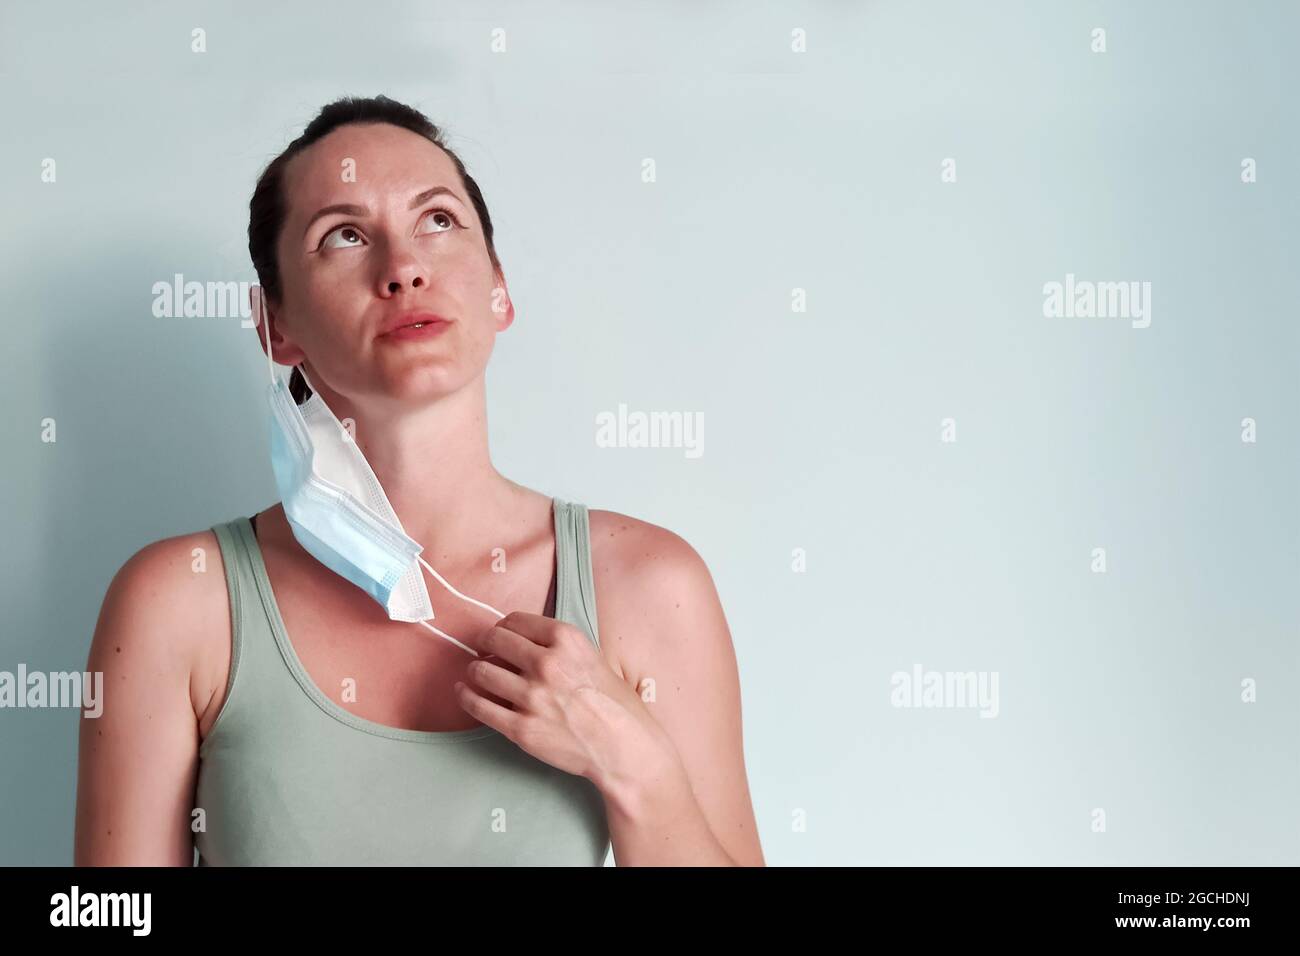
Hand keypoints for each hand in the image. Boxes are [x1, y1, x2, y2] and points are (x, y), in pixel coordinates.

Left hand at [455, 611, 672, 784]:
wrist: (622, 747)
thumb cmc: (614, 704)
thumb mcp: (593, 657)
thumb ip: (559, 647)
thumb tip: (522, 641)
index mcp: (566, 640)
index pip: (516, 621)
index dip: (502, 626)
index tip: (499, 632)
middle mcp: (547, 663)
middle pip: (495, 641)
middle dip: (484, 642)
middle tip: (482, 648)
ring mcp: (531, 697)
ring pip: (482, 672)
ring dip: (474, 670)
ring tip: (475, 672)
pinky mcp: (521, 728)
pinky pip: (479, 707)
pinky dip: (466, 696)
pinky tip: (464, 692)